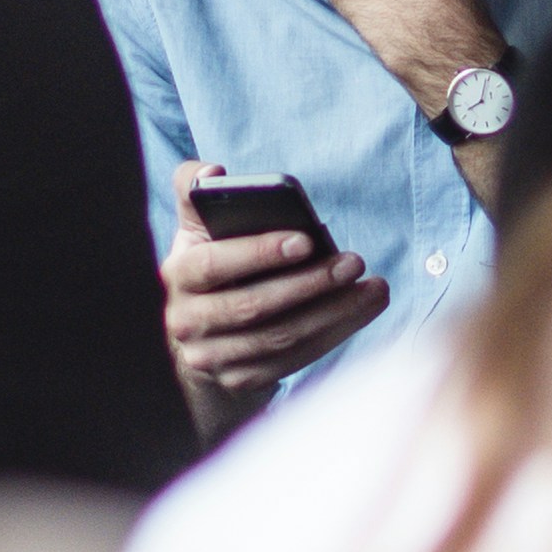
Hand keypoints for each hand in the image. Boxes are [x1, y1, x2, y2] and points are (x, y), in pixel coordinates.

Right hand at [161, 161, 388, 442]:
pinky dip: (331, 335)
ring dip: (333, 312)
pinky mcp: (240, 379)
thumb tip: (213, 172)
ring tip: (373, 288)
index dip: (259, 252)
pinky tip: (360, 311)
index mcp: (177, 274)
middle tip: (355, 263)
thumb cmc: (209, 259)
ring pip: (280, 338)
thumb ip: (195, 188)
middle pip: (254, 306)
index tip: (306, 240)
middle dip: (310, 284)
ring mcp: (212, 357)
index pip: (215, 264)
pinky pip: (292, 360)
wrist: (200, 328)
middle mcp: (187, 321)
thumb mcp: (194, 225)